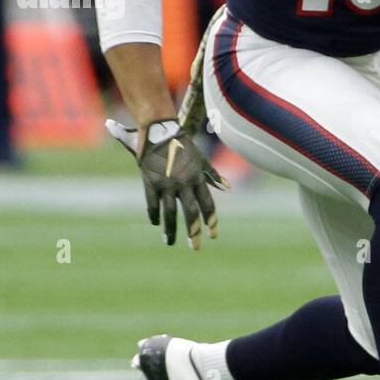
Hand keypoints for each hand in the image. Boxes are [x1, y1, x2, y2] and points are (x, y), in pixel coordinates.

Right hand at [106, 117, 227, 248]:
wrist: (160, 132)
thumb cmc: (184, 146)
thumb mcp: (201, 160)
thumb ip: (213, 175)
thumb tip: (229, 187)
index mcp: (197, 178)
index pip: (207, 204)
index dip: (211, 221)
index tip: (214, 236)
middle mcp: (183, 183)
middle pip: (191, 212)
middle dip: (194, 231)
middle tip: (196, 247)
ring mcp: (166, 184)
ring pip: (170, 212)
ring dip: (171, 229)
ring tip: (170, 242)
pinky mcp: (150, 182)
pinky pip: (153, 204)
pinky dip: (155, 215)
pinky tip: (157, 224)